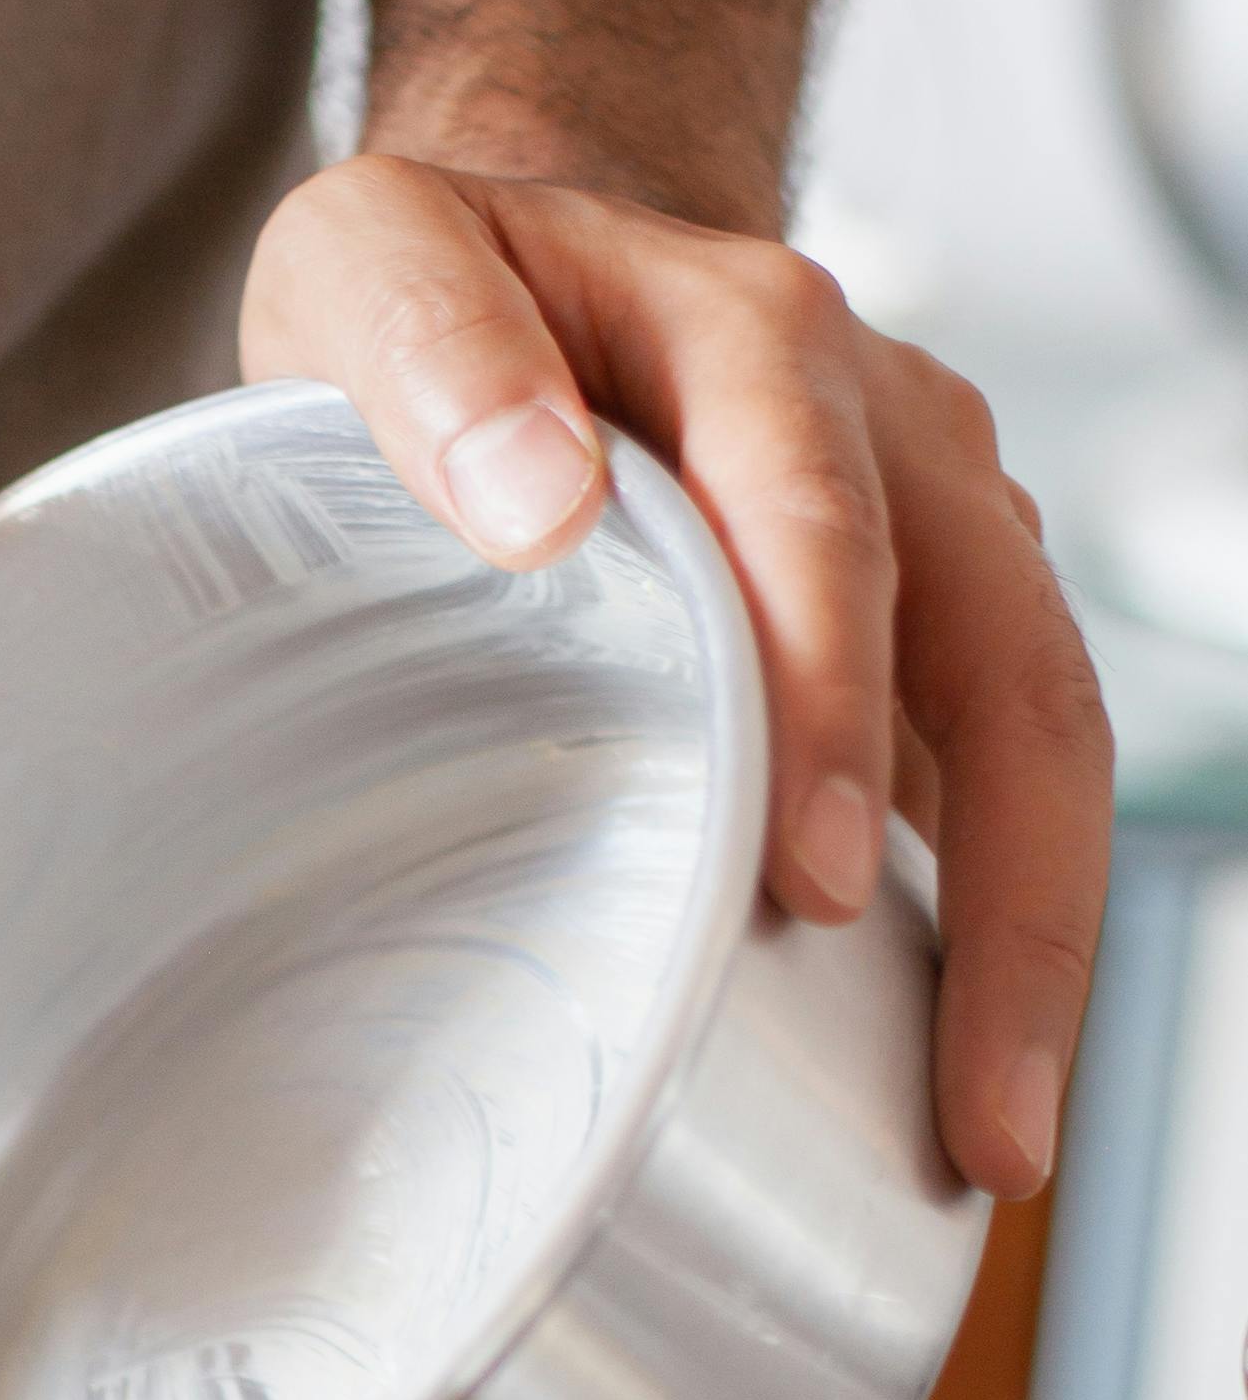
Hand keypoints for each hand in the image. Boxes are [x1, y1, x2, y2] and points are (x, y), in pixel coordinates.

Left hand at [242, 160, 1111, 1199]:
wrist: (531, 255)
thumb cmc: (437, 295)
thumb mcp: (364, 258)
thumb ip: (425, 351)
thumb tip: (539, 501)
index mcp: (753, 341)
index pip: (825, 524)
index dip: (830, 703)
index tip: (807, 878)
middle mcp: (886, 437)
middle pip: (1009, 666)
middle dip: (1011, 901)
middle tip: (971, 1111)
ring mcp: (930, 540)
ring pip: (1035, 741)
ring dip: (1029, 949)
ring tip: (988, 1143)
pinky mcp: (920, 636)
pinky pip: (984, 785)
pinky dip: (978, 931)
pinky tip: (934, 1086)